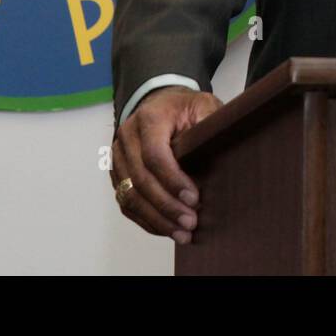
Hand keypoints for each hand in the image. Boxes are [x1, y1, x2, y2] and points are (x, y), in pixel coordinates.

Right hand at [111, 87, 221, 243]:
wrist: (159, 102)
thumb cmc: (183, 107)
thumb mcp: (203, 105)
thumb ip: (210, 122)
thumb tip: (218, 149)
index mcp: (149, 118)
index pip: (154, 154)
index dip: (173, 180)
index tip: (194, 199)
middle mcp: (126, 136)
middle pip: (140, 179)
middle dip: (166, 206)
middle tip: (190, 223)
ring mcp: (117, 156)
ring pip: (129, 195)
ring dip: (155, 219)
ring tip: (182, 234)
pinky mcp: (117, 173)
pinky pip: (126, 202)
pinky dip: (146, 220)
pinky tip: (167, 229)